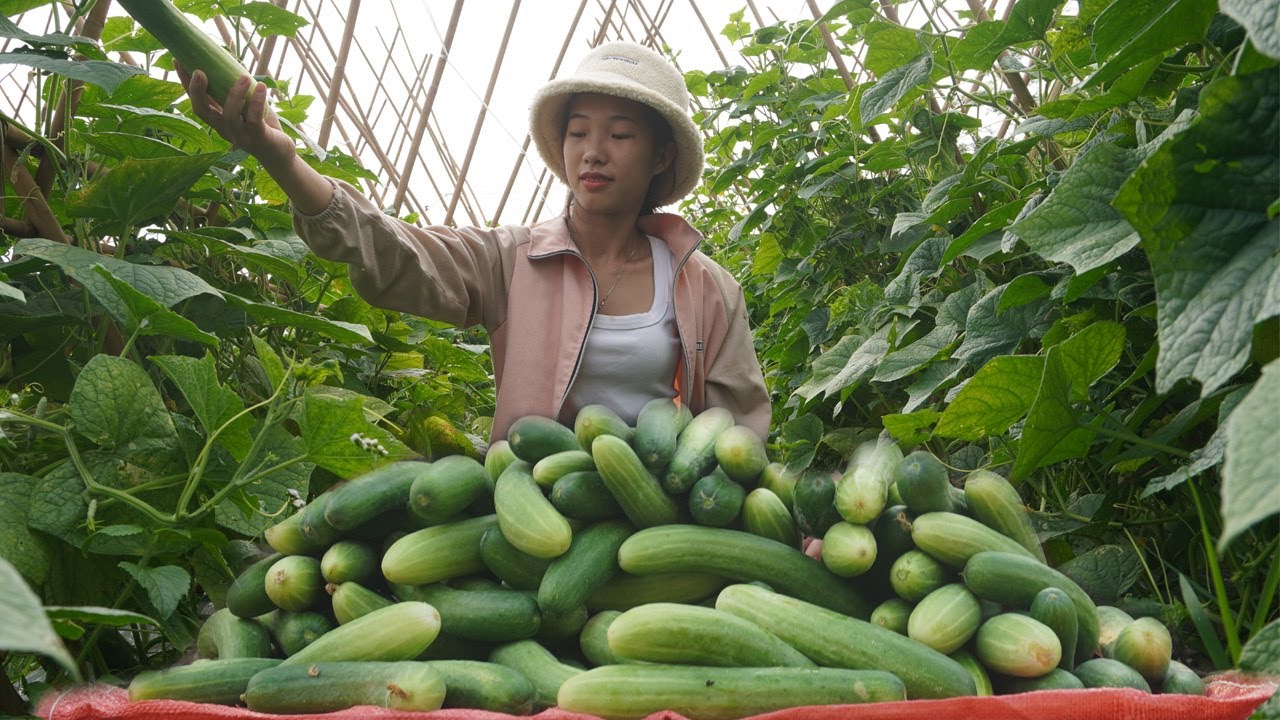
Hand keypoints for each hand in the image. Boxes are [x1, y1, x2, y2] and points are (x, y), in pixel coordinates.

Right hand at [175, 63, 296, 171]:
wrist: (279, 152)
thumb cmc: (261, 125)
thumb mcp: (245, 107)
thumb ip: (235, 92)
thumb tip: (231, 63)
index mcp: (218, 120)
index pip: (196, 101)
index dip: (185, 83)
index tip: (178, 61)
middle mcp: (224, 129)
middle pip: (203, 112)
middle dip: (197, 91)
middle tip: (199, 71)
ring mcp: (240, 135)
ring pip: (230, 115)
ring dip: (235, 94)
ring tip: (243, 76)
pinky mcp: (258, 137)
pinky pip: (254, 119)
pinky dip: (257, 102)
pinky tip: (261, 87)